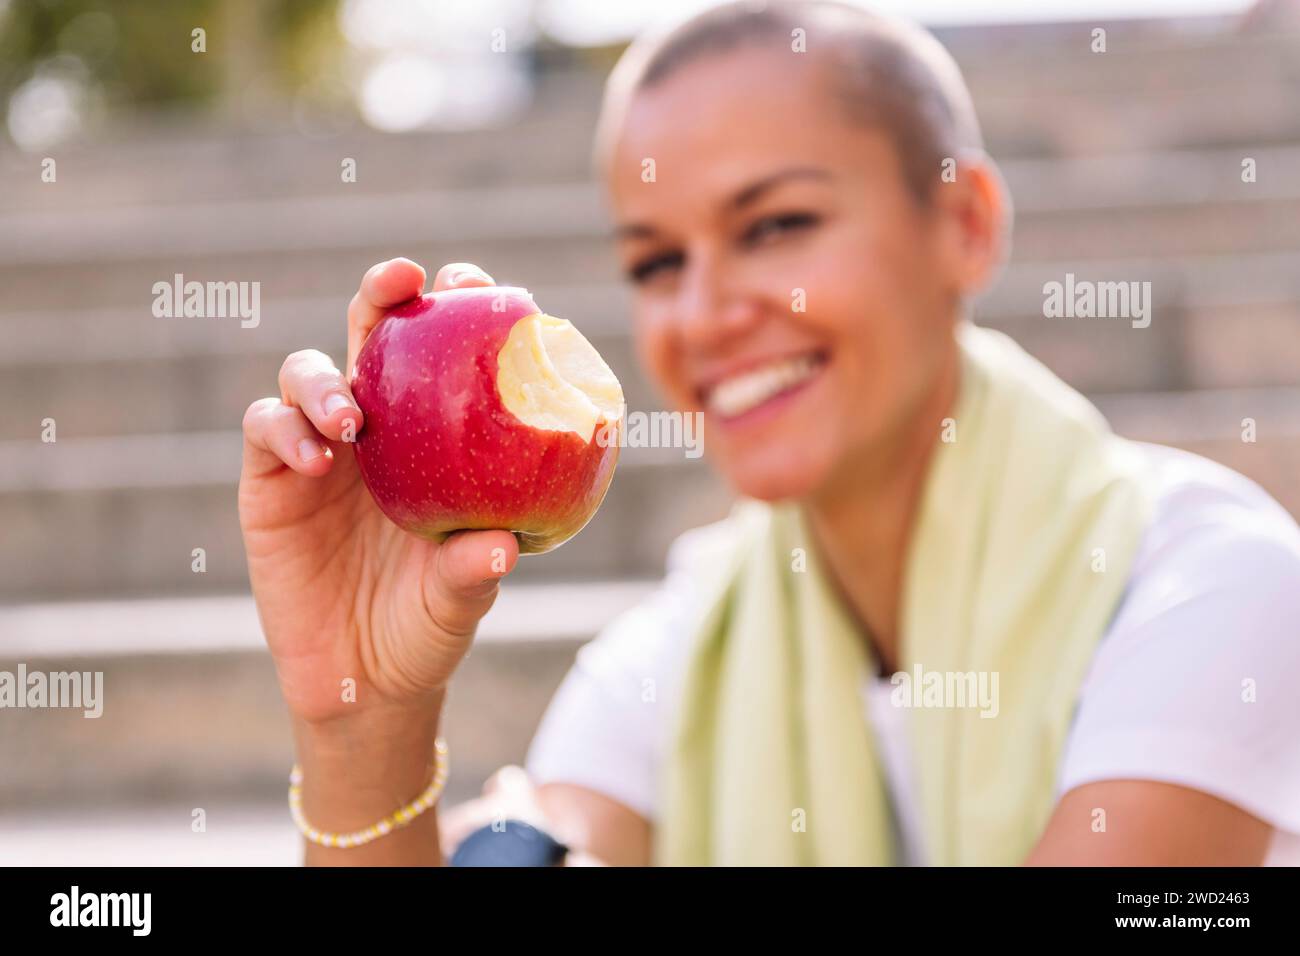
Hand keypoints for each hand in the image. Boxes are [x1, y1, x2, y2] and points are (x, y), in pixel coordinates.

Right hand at [239, 259, 517, 724]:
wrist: (362, 681)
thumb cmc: (426, 627)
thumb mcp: (459, 601)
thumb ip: (473, 570)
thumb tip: (503, 545)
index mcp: (433, 438)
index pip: (444, 353)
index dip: (457, 308)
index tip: (482, 288)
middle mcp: (377, 428)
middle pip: (371, 332)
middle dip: (383, 293)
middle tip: (403, 282)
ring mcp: (319, 448)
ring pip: (308, 370)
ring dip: (327, 378)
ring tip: (353, 421)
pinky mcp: (269, 480)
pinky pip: (265, 428)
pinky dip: (285, 429)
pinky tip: (316, 459)